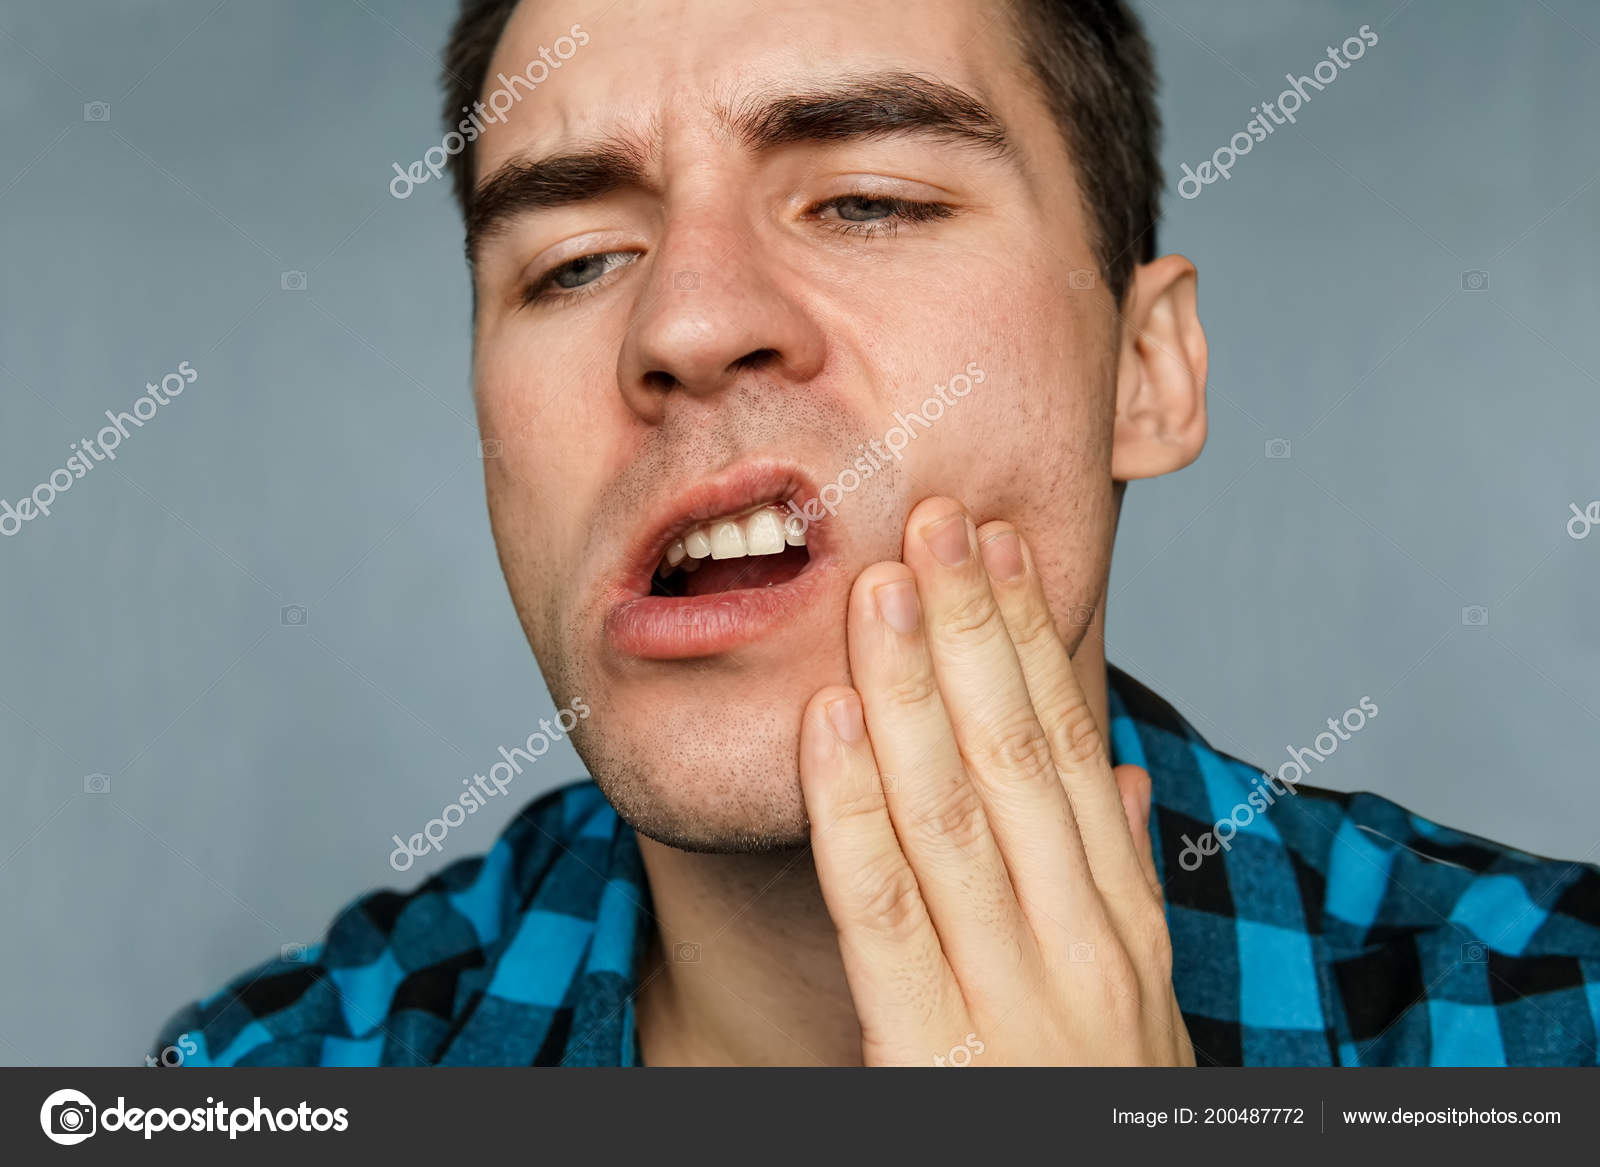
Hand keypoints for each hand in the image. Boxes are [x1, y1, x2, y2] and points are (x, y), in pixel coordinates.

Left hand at [798, 497, 1193, 1065]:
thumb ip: (1127, 884)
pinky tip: (830, 719)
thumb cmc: (1101, 1109)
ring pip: (955, 811)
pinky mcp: (935, 1057)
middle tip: (936, 515)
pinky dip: (853, 805)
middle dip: (974, 630)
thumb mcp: (1137, 1002)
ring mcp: (1015, 1002)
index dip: (1035, 643)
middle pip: (1019, 757)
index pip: (1074, 752)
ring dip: (917, 685)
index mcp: (1123, 926)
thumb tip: (1127, 781)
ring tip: (883, 579)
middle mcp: (1081, 948)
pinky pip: (886, 910)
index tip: (1003, 550)